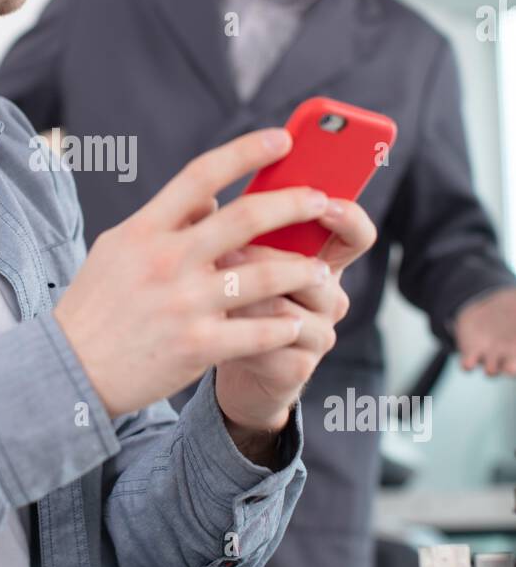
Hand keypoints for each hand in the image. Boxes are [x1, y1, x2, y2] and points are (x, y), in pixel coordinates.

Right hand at [53, 128, 341, 417]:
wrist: (72, 370)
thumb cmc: (96, 306)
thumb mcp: (117, 249)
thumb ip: (164, 221)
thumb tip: (211, 198)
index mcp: (145, 230)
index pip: (201, 175)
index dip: (246, 151)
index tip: (282, 139)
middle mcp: (167, 260)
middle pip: (246, 218)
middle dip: (294, 204)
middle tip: (322, 200)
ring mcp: (184, 303)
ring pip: (265, 276)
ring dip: (303, 270)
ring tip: (320, 271)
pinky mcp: (198, 346)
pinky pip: (259, 330)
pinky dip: (285, 325)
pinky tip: (295, 322)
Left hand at [213, 198, 376, 432]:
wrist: (225, 354)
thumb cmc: (232, 292)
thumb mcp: (239, 255)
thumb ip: (239, 227)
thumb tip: (208, 200)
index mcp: (323, 260)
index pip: (357, 234)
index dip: (348, 217)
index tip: (323, 203)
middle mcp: (331, 296)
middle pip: (310, 270)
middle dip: (260, 258)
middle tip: (222, 252)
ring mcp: (321, 333)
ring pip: (281, 307)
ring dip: (240, 298)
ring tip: (209, 291)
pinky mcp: (300, 366)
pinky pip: (267, 342)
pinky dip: (234, 333)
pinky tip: (214, 329)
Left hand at [453, 288, 515, 375]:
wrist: (489, 310)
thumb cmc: (513, 309)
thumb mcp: (515, 301)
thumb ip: (514, 300)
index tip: (515, 366)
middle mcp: (508, 357)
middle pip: (510, 369)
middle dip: (510, 370)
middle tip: (511, 369)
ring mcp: (489, 357)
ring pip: (491, 370)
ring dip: (491, 368)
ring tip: (491, 368)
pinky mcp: (470, 352)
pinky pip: (469, 364)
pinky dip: (469, 364)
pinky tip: (468, 364)